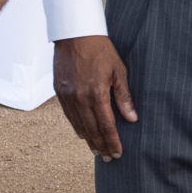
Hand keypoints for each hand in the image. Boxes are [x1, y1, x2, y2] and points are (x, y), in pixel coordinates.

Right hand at [54, 35, 136, 158]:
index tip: (118, 153)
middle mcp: (79, 98)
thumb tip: (132, 118)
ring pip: (78, 125)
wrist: (74, 34)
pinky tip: (82, 134)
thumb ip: (124, 96)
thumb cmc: (100, 49)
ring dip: (88, 140)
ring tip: (97, 151)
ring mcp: (67, 96)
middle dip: (101, 145)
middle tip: (109, 158)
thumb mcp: (118, 70)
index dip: (112, 141)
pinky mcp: (59, 91)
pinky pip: (69, 115)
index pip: (106, 126)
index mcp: (96, 94)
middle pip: (92, 130)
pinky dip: (77, 127)